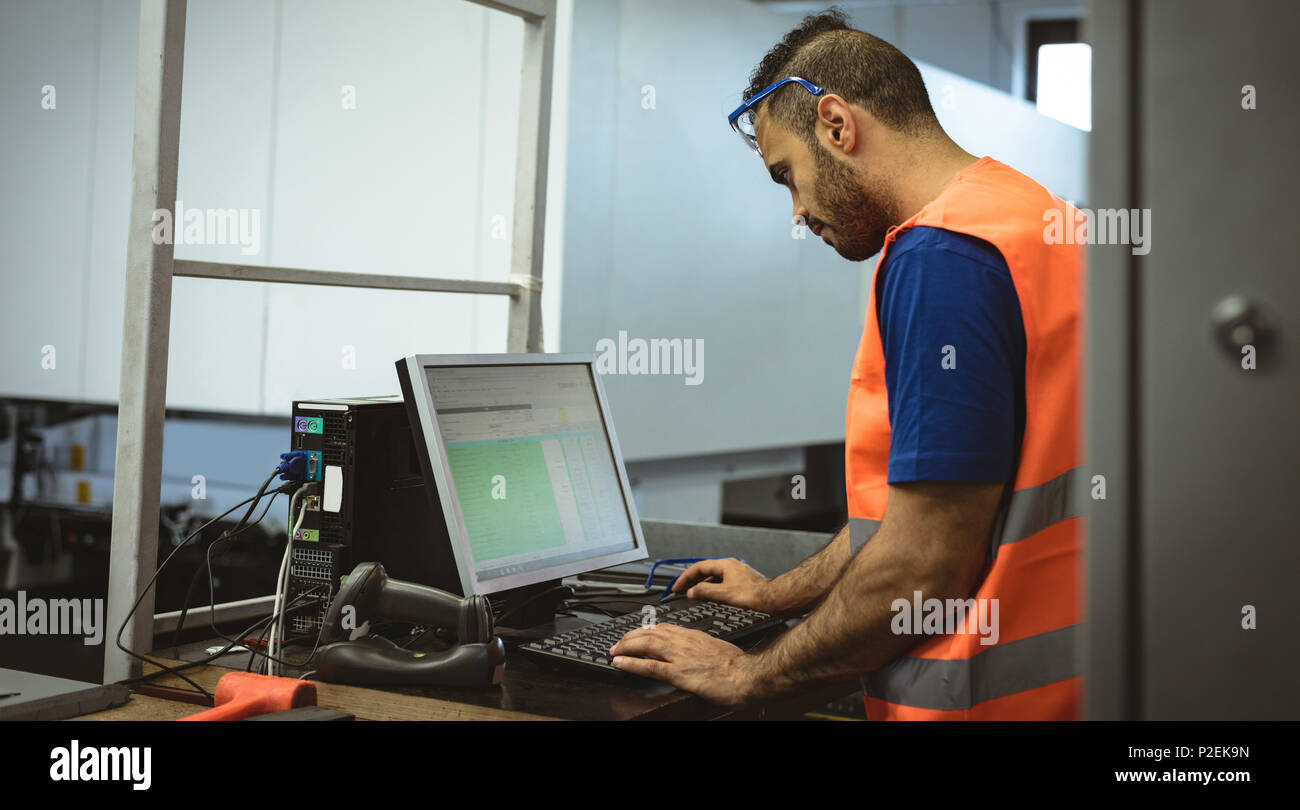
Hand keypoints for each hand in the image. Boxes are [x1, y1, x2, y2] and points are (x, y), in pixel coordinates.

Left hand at [609, 623, 757, 705]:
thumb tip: (696, 651)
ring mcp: (679, 657)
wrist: (747, 675)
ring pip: (645, 645)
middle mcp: (683, 642)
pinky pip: (649, 666)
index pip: (663, 627)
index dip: (645, 630)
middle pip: (649, 633)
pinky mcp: (679, 673)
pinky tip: (620, 663)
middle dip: (630, 637)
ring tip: (613, 651)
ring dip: (625, 647)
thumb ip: (702, 647)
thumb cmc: (737, 665)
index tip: (636, 634)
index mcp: (693, 635)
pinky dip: (631, 663)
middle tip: (618, 643)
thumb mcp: (717, 647)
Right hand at [671, 557, 772, 610]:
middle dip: (692, 581)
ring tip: (693, 595)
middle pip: (705, 571)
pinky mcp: (742, 583)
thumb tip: (692, 591)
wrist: (773, 599)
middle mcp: (731, 567)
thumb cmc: (754, 595)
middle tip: (681, 590)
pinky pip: (721, 583)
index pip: (698, 567)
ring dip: (702, 586)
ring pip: (714, 578)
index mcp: (725, 565)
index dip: (685, 577)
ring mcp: (737, 574)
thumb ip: (705, 591)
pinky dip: (712, 589)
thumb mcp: (723, 593)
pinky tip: (711, 598)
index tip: (677, 586)